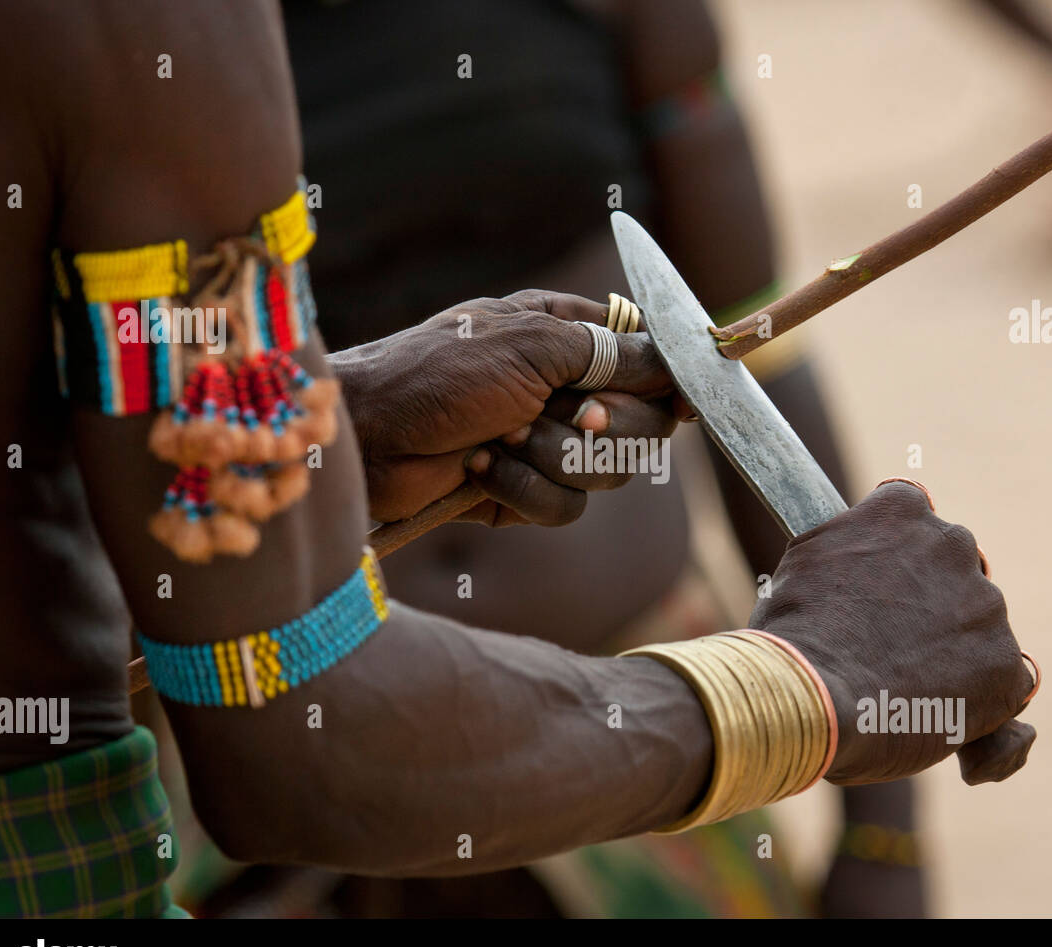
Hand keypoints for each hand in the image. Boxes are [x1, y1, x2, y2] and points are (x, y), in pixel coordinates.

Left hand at [330, 290, 678, 525]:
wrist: (368, 441)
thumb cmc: (439, 374)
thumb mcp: (532, 346)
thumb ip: (611, 352)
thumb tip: (678, 360)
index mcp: (568, 334)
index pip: (647, 357)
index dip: (668, 381)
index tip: (684, 402)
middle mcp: (565, 386)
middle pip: (643, 422)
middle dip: (606, 427)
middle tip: (573, 416)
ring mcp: (547, 441)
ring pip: (607, 472)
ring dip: (554, 458)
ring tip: (502, 438)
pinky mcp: (525, 491)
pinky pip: (566, 507)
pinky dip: (524, 491)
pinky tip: (481, 470)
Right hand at [750, 480, 1035, 784]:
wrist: (813, 697)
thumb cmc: (794, 635)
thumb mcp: (805, 564)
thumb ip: (845, 546)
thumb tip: (858, 558)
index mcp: (902, 509)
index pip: (912, 517)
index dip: (896, 556)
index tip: (880, 585)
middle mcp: (953, 543)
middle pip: (952, 568)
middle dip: (930, 600)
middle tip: (890, 641)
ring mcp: (985, 602)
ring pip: (978, 623)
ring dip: (953, 647)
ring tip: (905, 686)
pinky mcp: (1004, 661)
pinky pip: (1005, 677)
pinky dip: (981, 699)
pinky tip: (944, 718)